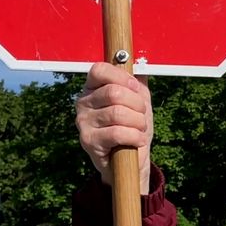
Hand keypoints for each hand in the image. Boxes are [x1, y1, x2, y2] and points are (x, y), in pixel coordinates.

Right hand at [76, 62, 152, 190]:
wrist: (131, 162)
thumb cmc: (133, 127)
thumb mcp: (138, 101)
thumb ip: (137, 82)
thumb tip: (139, 64)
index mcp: (92, 88)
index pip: (99, 70)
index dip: (122, 77)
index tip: (136, 89)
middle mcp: (83, 102)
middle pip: (114, 92)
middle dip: (137, 104)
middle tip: (142, 115)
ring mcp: (83, 122)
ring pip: (118, 113)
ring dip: (138, 122)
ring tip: (139, 129)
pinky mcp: (88, 141)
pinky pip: (117, 132)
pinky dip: (135, 136)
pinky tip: (138, 141)